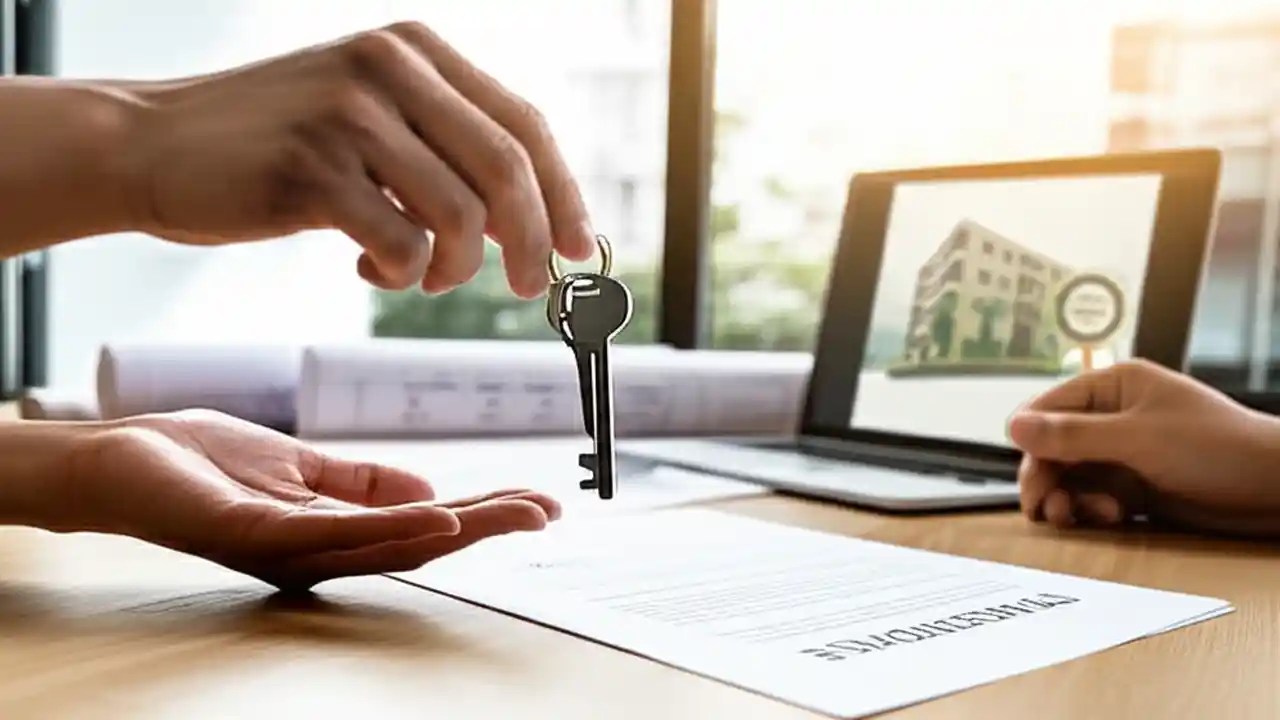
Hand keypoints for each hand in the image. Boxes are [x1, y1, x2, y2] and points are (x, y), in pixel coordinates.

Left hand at [59, 410, 560, 589]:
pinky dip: (394, 527)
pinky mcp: (257, 536)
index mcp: (332, 532)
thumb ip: (359, 480)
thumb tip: (431, 491)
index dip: (480, 513)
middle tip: (545, 511)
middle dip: (486, 527)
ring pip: (389, 544)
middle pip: (418, 543)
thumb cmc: (200, 463)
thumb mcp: (299, 464)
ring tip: (513, 513)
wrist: (119, 458)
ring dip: (460, 531)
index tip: (534, 499)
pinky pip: (335, 536)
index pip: (419, 524)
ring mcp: (289, 550)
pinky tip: (439, 516)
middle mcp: (318, 553)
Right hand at [118, 22, 594, 297]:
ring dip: (455, 267)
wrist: (153, 144)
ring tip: (423, 272)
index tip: (580, 248)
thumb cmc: (274, 144)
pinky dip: (401, 272)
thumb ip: (445, 149)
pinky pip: (402, 243)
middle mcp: (389, 68)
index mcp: (415, 49)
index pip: (525, 124)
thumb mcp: (369, 117)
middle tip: (526, 287)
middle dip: (533, 242)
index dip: (564, 194)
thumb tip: (535, 222)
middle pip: (508, 168)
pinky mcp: (311, 169)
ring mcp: (349, 115)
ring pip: (462, 214)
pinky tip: (368, 264)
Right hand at [1007, 360, 1279, 537]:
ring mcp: (1124, 453)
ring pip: (1070, 476)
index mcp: (1113, 387)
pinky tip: (1110, 517)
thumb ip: (1073, 435)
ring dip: (1067, 498)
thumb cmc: (1218, 449)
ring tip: (1076, 517)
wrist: (1276, 490)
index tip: (1030, 476)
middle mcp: (1113, 417)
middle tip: (1046, 508)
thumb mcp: (1138, 439)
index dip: (1031, 442)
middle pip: (1053, 447)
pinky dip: (1091, 510)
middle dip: (1046, 477)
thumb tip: (1013, 426)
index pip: (1048, 408)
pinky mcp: (1136, 487)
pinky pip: (1093, 497)